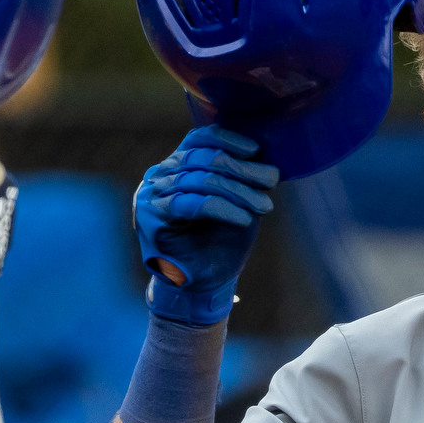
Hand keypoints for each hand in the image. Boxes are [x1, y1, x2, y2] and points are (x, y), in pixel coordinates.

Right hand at [134, 126, 278, 323]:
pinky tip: (243, 218)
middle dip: (243, 170)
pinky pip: (193, 205)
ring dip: (239, 191)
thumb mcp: (236, 201)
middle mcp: (160, 174)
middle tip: (271, 181)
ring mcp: (152, 194)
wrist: (201, 283)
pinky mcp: (153, 218)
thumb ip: (240, 177)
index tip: (256, 150)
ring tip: (264, 205)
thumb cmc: (219, 241)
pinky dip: (223, 209)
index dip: (228, 139)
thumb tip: (266, 158)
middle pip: (205, 159)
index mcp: (177, 164)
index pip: (199, 139)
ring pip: (201, 181)